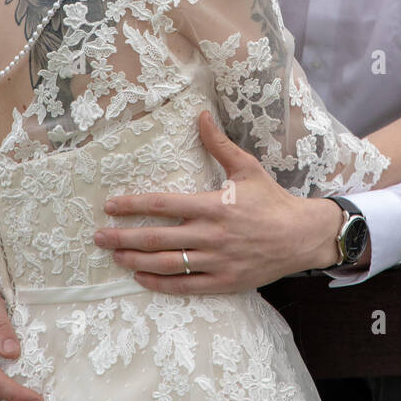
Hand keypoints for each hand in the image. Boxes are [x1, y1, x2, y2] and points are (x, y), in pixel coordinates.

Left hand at [93, 110, 342, 292]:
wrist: (301, 236)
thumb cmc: (271, 199)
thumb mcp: (247, 167)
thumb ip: (219, 144)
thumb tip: (201, 115)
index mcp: (214, 205)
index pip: (164, 205)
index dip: (134, 205)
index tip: (111, 205)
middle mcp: (212, 234)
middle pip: (158, 238)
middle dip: (124, 237)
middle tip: (99, 236)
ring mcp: (217, 261)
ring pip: (168, 264)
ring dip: (136, 261)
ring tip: (115, 256)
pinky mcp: (224, 281)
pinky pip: (186, 286)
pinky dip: (160, 284)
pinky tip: (141, 278)